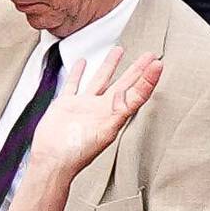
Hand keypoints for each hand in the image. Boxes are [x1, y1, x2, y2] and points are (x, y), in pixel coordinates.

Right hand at [27, 47, 162, 177]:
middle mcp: (100, 109)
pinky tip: (82, 63)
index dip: (147, 79)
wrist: (52, 160)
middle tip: (148, 55)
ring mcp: (83, 106)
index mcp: (113, 115)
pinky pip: (73, 85)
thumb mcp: (109, 126)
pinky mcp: (65, 105)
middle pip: (123, 84)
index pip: (136, 93)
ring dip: (109, 66)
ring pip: (100, 80)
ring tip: (118, 50)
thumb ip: (125, 106)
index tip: (157, 63)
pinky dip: (77, 73)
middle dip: (136, 69)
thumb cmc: (78, 152)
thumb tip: (142, 87)